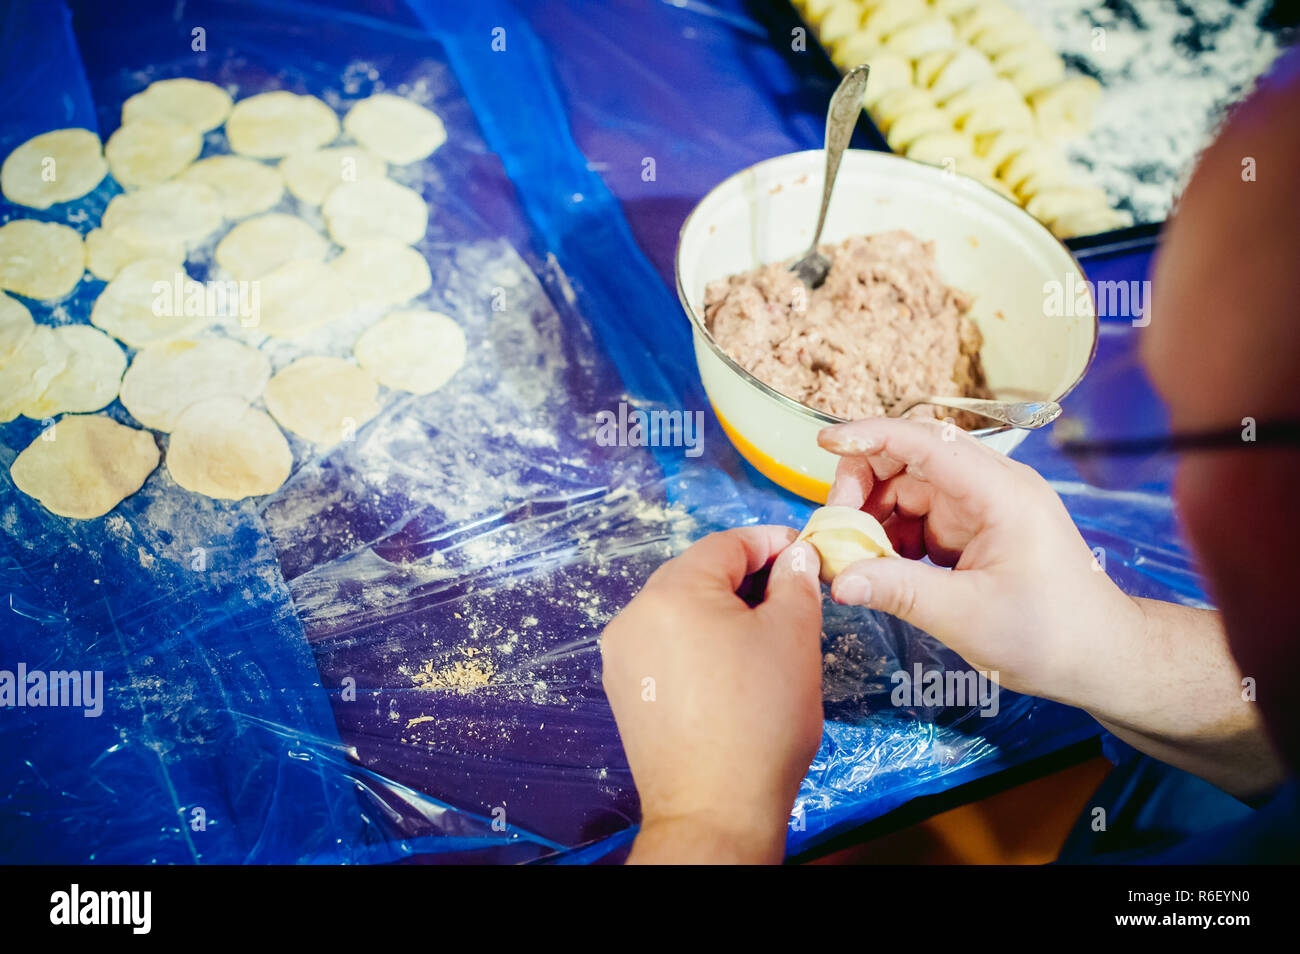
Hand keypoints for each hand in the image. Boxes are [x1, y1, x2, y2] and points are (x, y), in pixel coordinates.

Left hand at [600, 526, 823, 863]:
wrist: (715, 810)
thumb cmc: (760, 722)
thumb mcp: (794, 638)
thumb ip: (796, 584)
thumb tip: (795, 557)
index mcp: (672, 592)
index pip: (725, 544)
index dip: (770, 543)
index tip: (802, 551)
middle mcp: (634, 616)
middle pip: (697, 575)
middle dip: (746, 578)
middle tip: (792, 593)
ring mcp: (623, 656)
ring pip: (679, 611)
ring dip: (721, 612)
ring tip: (765, 634)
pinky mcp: (625, 690)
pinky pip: (665, 647)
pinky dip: (699, 645)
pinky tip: (732, 669)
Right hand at [817, 418, 1144, 706]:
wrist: (1100, 658)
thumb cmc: (1049, 635)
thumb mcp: (966, 616)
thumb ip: (898, 591)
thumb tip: (837, 578)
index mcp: (1001, 493)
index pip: (927, 441)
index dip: (871, 436)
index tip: (825, 444)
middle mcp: (991, 487)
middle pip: (911, 456)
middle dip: (864, 481)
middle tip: (837, 526)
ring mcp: (982, 507)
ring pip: (909, 487)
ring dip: (874, 514)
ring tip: (853, 555)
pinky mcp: (974, 529)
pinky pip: (919, 516)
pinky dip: (891, 535)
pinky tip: (879, 566)